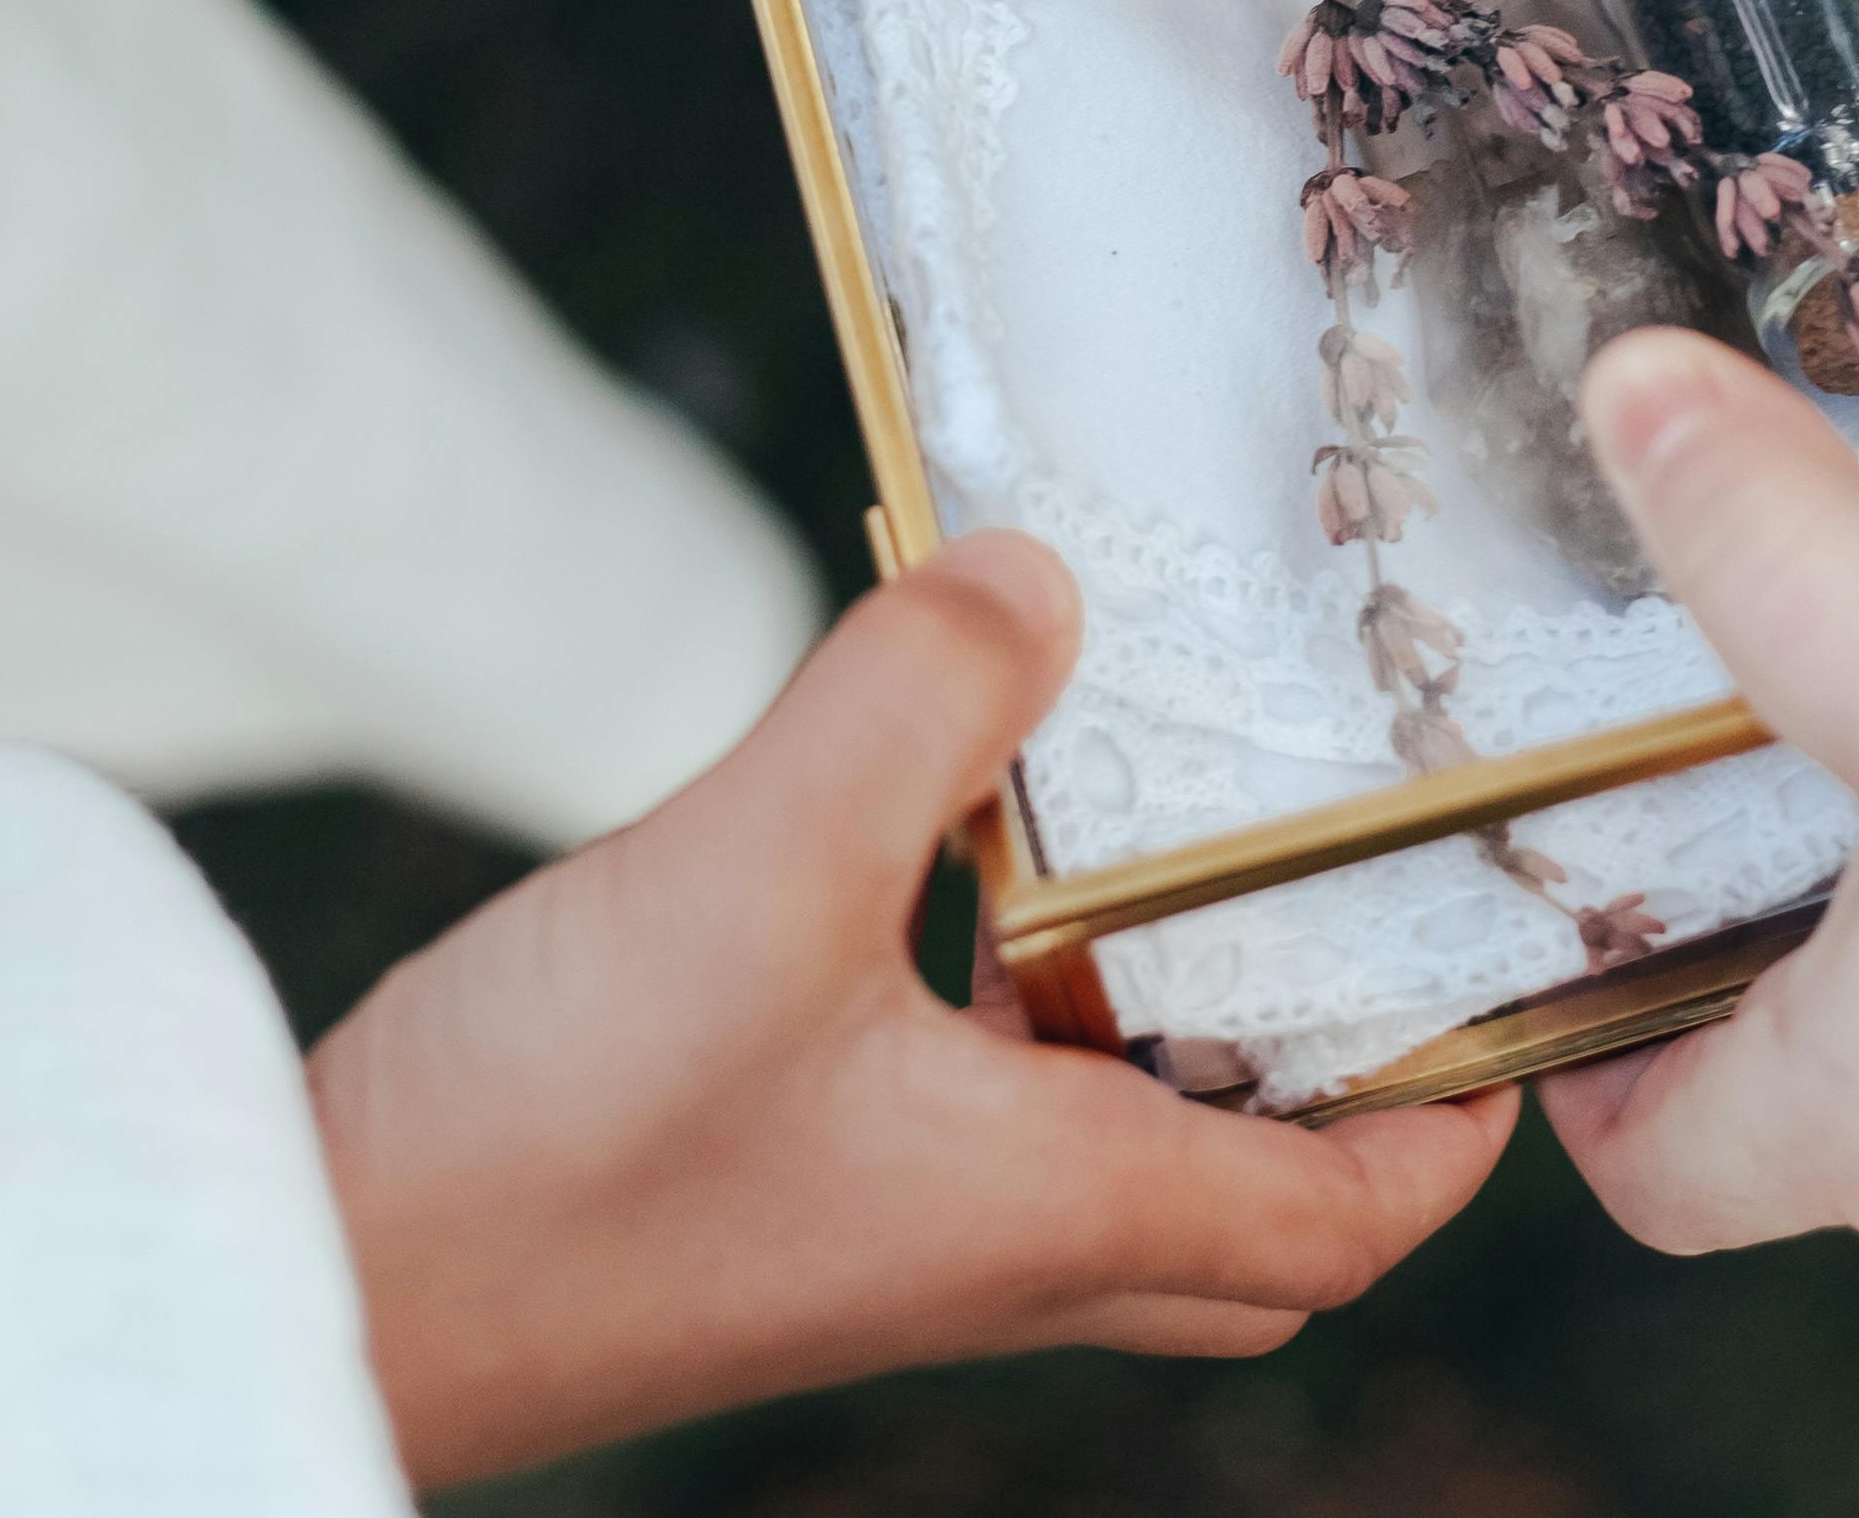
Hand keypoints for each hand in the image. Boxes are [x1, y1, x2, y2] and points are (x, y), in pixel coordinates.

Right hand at [306, 532, 1512, 1481]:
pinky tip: (937, 829)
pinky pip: (968, 1091)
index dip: (1465, 1122)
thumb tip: (1044, 576)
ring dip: (1156, 1002)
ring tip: (1171, 812)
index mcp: (1054, 1210)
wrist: (331, 1282)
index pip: (1349, 1214)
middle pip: (1251, 1202)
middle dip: (1340, 1077)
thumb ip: (919, 705)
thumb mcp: (758, 868)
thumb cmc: (552, 1147)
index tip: (1527, 987)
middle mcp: (995, 1246)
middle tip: (1368, 900)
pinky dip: (1003, 978)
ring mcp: (887, 1228)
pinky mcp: (785, 1189)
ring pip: (1104, 1135)